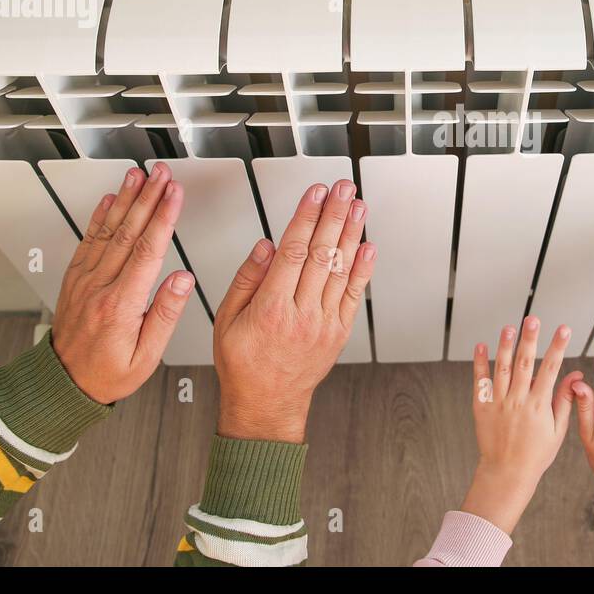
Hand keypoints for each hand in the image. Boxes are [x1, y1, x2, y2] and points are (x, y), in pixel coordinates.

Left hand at [52, 163, 194, 403]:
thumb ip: (165, 314)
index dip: (163, 218)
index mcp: (120, 304)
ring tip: (137, 175)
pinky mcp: (75, 278)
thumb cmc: (108, 374)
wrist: (63, 384)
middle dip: (147, 197)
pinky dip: (99, 216)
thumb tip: (182, 279)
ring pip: (107, 230)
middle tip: (161, 174)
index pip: (147, 251)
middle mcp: (99, 286)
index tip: (174, 195)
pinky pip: (88, 240)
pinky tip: (108, 199)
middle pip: (128, 232)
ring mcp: (84, 280)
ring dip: (124, 199)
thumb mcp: (147, 356)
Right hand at [212, 180, 375, 442]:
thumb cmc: (243, 364)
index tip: (315, 194)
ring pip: (340, 270)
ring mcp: (324, 323)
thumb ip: (247, 279)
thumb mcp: (226, 320)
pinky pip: (353, 295)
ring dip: (351, 234)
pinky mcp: (339, 332)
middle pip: (321, 254)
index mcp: (271, 309)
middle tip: (343, 189)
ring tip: (358, 206)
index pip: (293, 252)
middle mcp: (302, 314)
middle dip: (334, 216)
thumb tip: (267, 245)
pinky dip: (362, 270)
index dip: (306, 218)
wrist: (267, 404)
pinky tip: (367, 246)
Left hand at [461, 317, 580, 533]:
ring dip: (505, 346)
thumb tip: (576, 376)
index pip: (550, 369)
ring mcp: (498, 403)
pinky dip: (479, 363)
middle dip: (530, 339)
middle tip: (533, 319)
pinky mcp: (482, 407)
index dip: (558, 347)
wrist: (507, 472)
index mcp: (538, 405)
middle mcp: (517, 401)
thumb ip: (565, 400)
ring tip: (509, 327)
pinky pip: (480, 381)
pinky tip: (480, 346)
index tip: (565, 329)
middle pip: (524, 363)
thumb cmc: (536, 454)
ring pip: (501, 369)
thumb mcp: (557, 430)